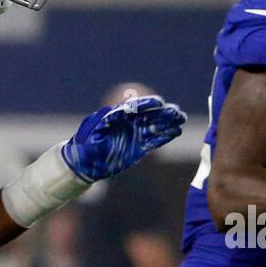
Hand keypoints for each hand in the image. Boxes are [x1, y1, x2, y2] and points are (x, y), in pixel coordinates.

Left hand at [61, 94, 185, 181]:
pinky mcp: (138, 149)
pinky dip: (165, 137)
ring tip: (182, 119)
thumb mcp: (93, 130)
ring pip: (155, 127)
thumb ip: (106, 121)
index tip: (159, 103)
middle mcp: (129, 123)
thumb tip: (118, 112)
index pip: (136, 107)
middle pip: (150, 115)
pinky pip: (154, 141)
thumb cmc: (85, 144)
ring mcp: (135, 135)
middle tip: (177, 111)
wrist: (83, 163)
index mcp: (118, 115)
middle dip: (164, 113)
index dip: (148, 104)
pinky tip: (176, 132)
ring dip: (168, 123)